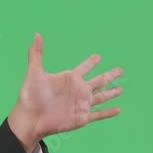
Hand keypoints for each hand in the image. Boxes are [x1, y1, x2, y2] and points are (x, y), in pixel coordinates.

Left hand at [8, 33, 123, 152]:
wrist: (31, 118)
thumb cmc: (30, 95)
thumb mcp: (35, 72)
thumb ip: (37, 53)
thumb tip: (36, 34)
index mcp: (70, 78)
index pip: (85, 67)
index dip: (91, 62)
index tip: (98, 56)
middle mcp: (78, 90)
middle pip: (99, 80)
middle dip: (110, 75)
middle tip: (121, 69)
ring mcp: (81, 104)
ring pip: (102, 97)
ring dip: (112, 92)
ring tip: (121, 89)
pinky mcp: (82, 118)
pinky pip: (99, 114)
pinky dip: (108, 112)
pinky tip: (118, 109)